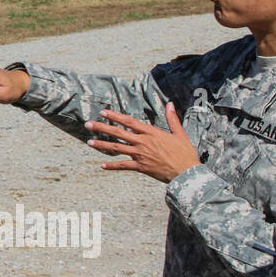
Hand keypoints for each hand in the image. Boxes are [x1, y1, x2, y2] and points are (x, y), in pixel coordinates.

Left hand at [84, 103, 200, 183]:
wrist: (187, 173)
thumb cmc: (185, 154)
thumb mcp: (179, 134)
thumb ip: (172, 118)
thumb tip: (170, 103)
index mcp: (152, 132)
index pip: (129, 121)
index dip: (115, 116)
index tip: (103, 112)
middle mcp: (143, 142)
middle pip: (119, 133)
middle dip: (102, 127)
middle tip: (88, 124)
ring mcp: (141, 155)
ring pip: (117, 148)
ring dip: (102, 145)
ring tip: (89, 142)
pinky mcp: (141, 167)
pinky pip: (123, 166)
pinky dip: (112, 166)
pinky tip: (102, 165)